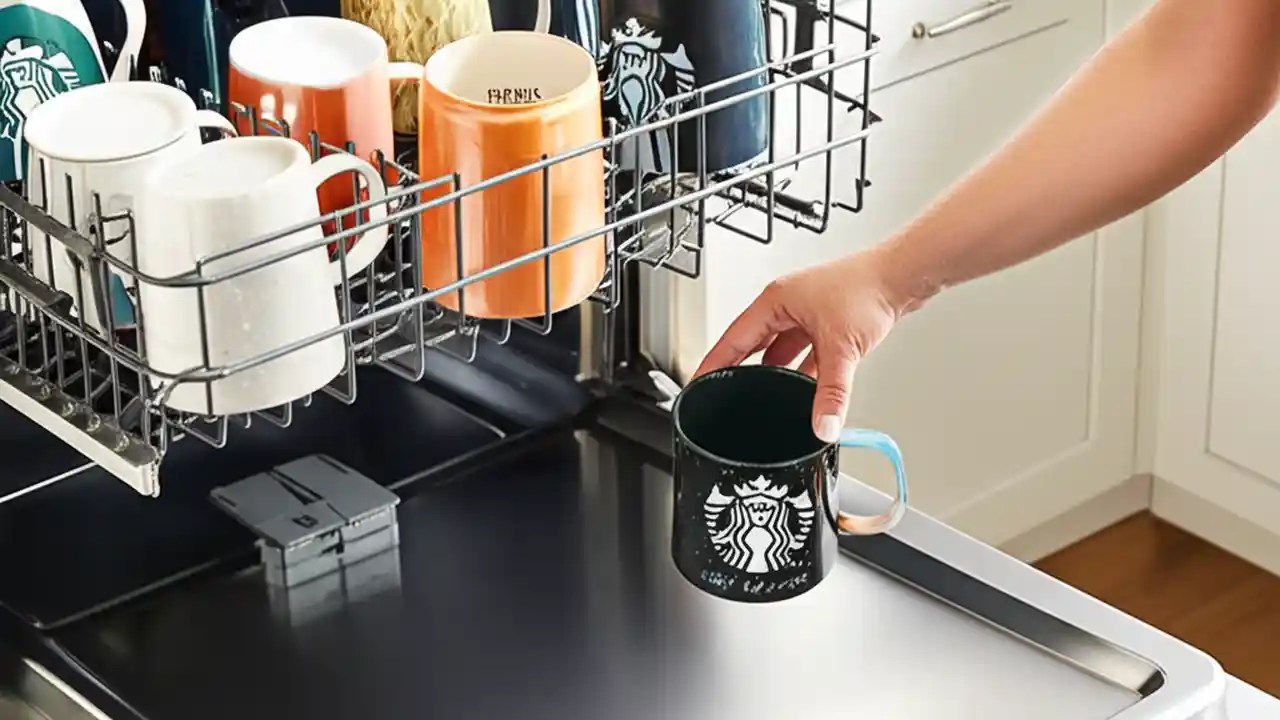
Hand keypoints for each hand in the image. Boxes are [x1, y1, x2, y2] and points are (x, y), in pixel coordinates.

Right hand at [692, 247, 910, 443]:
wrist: (904, 275)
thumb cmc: (868, 288)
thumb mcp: (841, 348)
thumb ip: (831, 393)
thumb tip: (822, 426)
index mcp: (775, 302)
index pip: (732, 339)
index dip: (713, 363)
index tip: (698, 382)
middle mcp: (786, 305)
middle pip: (752, 344)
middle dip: (741, 370)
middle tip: (725, 393)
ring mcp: (806, 313)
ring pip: (780, 349)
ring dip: (775, 371)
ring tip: (765, 396)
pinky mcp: (826, 322)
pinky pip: (803, 351)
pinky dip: (801, 369)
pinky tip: (805, 387)